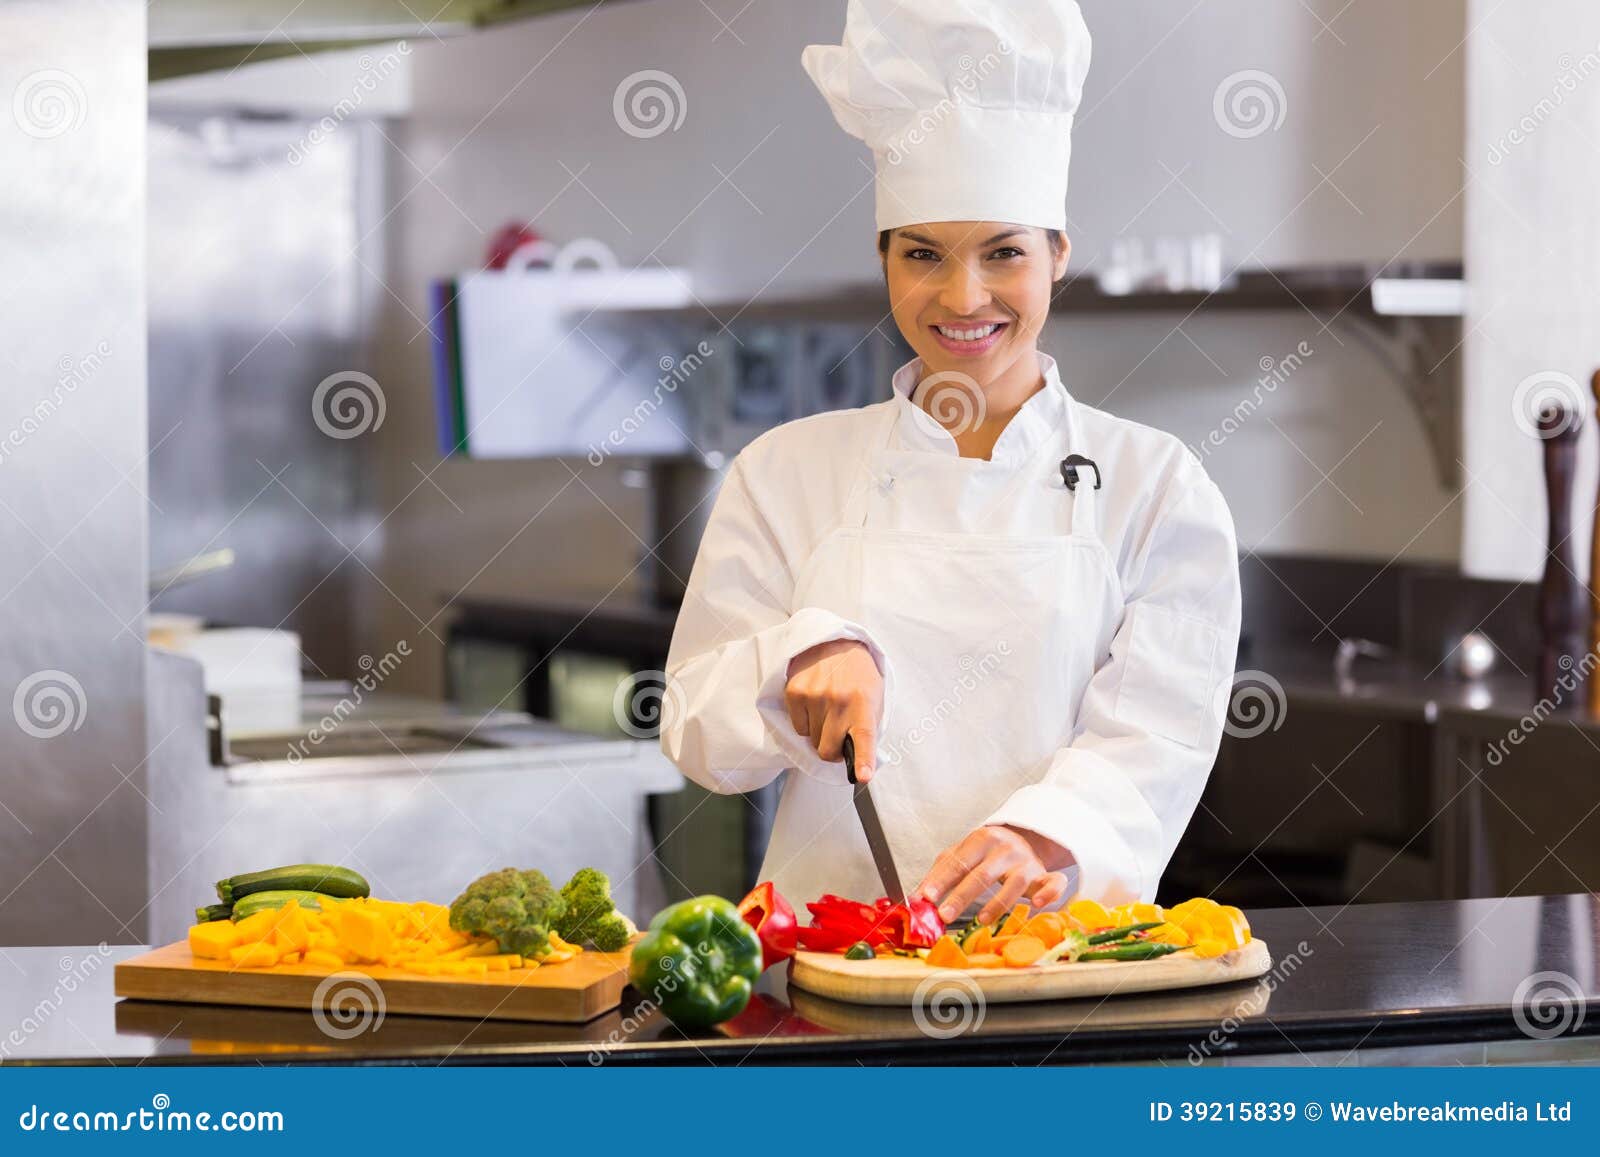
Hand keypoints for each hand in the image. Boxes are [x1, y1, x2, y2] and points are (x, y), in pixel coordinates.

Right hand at [784, 639, 883, 779]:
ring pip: (811, 740)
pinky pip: (797, 726)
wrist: (834, 641)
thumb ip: (868, 728)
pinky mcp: (794, 692)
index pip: (864, 737)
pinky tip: (814, 702)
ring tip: (827, 710)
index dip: (863, 760)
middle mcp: (838, 701)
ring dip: (818, 732)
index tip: (862, 776)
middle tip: (838, 733)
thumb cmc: (857, 676)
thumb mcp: (874, 698)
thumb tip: (859, 760)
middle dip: (832, 749)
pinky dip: (805, 721)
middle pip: (827, 751)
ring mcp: (814, 696)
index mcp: (863, 703)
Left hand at [914, 825, 1073, 923]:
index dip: (941, 880)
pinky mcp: (1045, 875)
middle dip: (962, 895)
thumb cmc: (987, 852)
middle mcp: (1005, 849)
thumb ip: (941, 872)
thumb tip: (916, 896)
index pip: (958, 861)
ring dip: (998, 902)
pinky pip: (1053, 883)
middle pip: (982, 874)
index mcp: (981, 840)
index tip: (925, 897)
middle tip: (944, 915)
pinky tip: (1037, 904)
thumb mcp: (962, 853)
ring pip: (1015, 882)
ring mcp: (1026, 862)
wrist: (1024, 838)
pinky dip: (1048, 893)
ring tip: (981, 919)